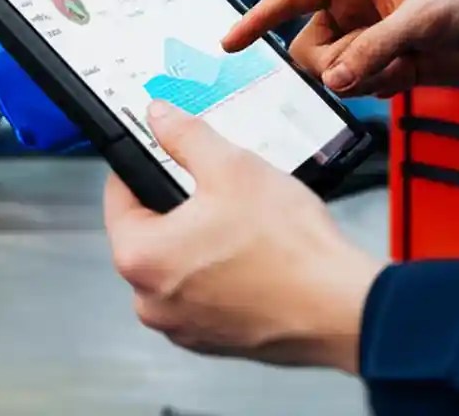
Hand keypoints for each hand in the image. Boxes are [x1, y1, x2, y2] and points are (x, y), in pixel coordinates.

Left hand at [104, 101, 384, 372]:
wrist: (341, 309)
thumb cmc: (288, 249)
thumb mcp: (232, 167)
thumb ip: (186, 136)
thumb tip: (160, 118)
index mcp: (139, 258)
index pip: (118, 197)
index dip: (140, 166)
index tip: (159, 154)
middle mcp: (150, 301)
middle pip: (148, 232)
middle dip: (176, 205)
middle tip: (215, 186)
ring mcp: (181, 326)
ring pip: (178, 264)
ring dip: (200, 240)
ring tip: (242, 221)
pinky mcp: (213, 340)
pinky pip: (204, 293)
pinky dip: (221, 273)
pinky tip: (254, 254)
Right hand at [220, 0, 458, 96]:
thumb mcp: (421, 21)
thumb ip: (374, 50)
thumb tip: (333, 79)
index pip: (289, 1)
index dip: (256, 21)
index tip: (229, 45)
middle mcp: (352, 15)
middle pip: (306, 51)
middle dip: (332, 64)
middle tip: (369, 63)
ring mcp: (368, 44)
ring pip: (331, 75)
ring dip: (363, 79)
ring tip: (404, 65)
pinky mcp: (386, 69)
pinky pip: (358, 90)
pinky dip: (380, 89)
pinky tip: (411, 74)